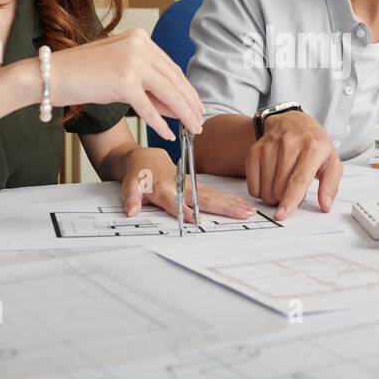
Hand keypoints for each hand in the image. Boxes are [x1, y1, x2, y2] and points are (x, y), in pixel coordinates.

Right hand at [41, 28, 203, 141]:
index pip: (170, 66)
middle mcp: (139, 45)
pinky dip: (160, 124)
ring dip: (183, 114)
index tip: (196, 104)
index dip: (186, 88)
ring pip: (168, 93)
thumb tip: (175, 106)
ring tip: (193, 128)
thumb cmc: (80, 74)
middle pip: (174, 78)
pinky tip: (169, 135)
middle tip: (200, 120)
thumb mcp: (120, 73)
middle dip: (190, 102)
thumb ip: (147, 85)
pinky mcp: (124, 81)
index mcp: (139, 37)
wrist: (49, 75)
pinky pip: (149, 108)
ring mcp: (132, 62)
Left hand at [118, 146, 255, 220]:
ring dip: (233, 204)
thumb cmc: (139, 174)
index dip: (184, 211)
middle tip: (241, 214)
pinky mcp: (198, 186)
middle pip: (204, 199)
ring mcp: (192, 186)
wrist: (147, 158)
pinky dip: (231, 200)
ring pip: (214, 195)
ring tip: (249, 212)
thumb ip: (131, 198)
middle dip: (223, 207)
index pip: (174, 202)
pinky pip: (216, 194)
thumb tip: (131, 211)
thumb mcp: (129, 185)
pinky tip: (244, 206)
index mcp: (163, 189)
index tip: (196, 221)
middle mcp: (181, 186)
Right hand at [245, 111, 341, 220]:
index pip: (298, 179)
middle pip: (279, 188)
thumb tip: (325, 205)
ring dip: (273, 195)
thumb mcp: (331, 162)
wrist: (292, 122)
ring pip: (265, 188)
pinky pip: (252, 183)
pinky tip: (270, 181)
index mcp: (312, 148)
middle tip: (292, 191)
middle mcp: (290, 144)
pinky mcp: (255, 150)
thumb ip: (330, 186)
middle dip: (284, 199)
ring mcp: (270, 146)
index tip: (282, 213)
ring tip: (282, 184)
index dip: (290, 200)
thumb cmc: (314, 144)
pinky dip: (260, 189)